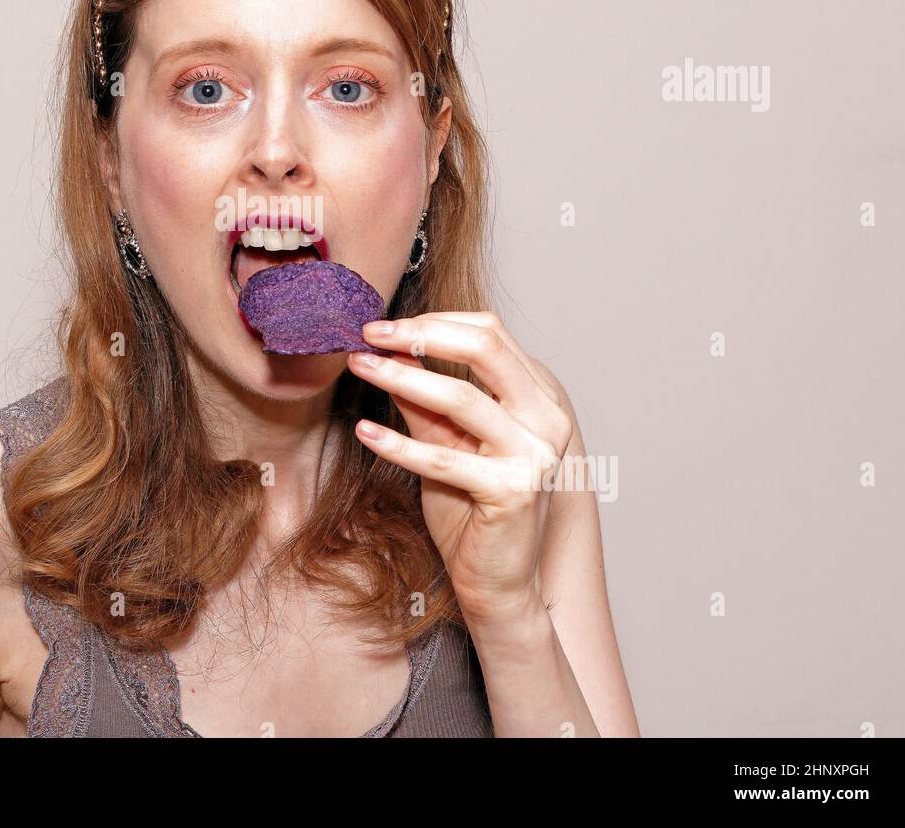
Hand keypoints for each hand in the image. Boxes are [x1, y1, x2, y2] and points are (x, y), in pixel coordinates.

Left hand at [347, 312, 573, 628]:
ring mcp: (535, 455)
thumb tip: (391, 348)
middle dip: (420, 333)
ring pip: (462, 398)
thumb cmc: (470, 510)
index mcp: (537, 397)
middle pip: (486, 348)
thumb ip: (423, 396)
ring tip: (358, 367)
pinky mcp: (513, 491)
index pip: (489, 333)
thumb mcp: (442, 440)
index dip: (433, 322)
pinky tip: (364, 431)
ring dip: (400, 378)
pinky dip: (398, 443)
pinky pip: (444, 458)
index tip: (384, 327)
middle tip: (369, 333)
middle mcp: (546, 419)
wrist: (495, 582)